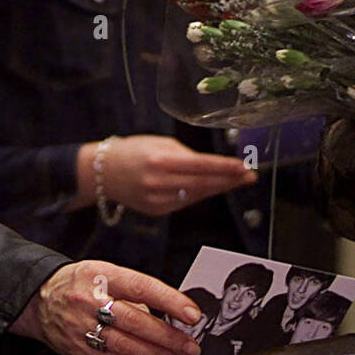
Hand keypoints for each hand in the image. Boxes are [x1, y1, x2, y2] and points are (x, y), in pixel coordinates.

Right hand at [9, 260, 202, 354]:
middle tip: (190, 344)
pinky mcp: (78, 349)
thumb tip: (169, 312)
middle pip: (136, 322)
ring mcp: (82, 327)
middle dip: (168, 337)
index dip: (170, 301)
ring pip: (126, 346)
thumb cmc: (81, 283)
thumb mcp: (106, 271)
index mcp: (103, 275)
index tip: (192, 314)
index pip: (142, 287)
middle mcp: (91, 301)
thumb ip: (135, 290)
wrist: (39, 298)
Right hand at [77, 135, 256, 216]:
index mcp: (160, 161)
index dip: (225, 167)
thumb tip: (212, 165)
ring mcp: (157, 200)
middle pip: (203, 184)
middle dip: (229, 180)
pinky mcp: (157, 211)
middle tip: (250, 175)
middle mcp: (159, 183)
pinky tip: (215, 188)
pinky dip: (201, 195)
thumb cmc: (134, 151)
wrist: (104, 172)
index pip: (201, 166)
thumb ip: (185, 154)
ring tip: (238, 181)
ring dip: (219, 188)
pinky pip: (185, 202)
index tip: (244, 166)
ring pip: (197, 196)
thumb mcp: (159, 143)